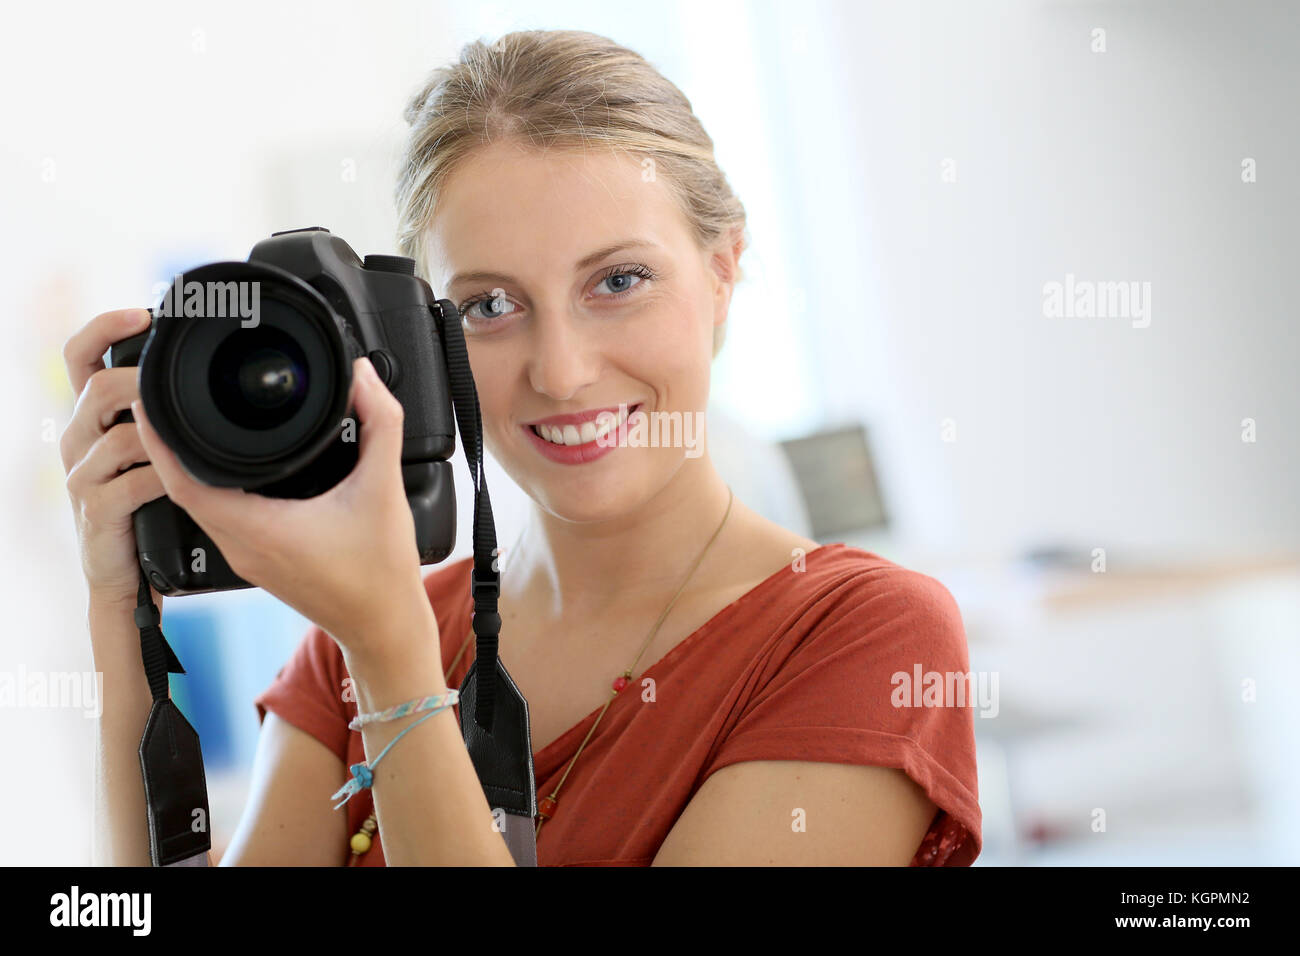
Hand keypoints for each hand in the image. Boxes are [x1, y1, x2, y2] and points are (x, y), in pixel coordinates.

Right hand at [60, 307, 167, 610]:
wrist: (124, 572)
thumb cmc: (144, 505)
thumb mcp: (148, 450)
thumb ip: (163, 414)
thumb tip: (206, 374)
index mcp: (89, 416)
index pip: (79, 354)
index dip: (105, 327)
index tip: (143, 313)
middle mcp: (77, 438)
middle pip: (99, 387)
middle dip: (143, 381)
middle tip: (179, 385)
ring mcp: (81, 474)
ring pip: (120, 434)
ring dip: (163, 435)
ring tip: (195, 439)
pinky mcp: (95, 508)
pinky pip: (135, 481)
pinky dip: (167, 477)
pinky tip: (188, 480)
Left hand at [132, 354, 433, 654]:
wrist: (384, 625)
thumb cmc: (381, 571)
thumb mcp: (386, 487)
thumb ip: (381, 423)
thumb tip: (364, 376)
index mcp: (259, 530)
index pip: (182, 482)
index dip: (159, 442)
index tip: (150, 402)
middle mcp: (242, 547)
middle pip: (181, 491)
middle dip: (166, 446)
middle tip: (164, 401)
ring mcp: (247, 557)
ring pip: (198, 506)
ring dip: (185, 469)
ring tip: (186, 425)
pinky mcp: (259, 561)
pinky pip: (219, 518)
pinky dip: (212, 488)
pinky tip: (228, 466)